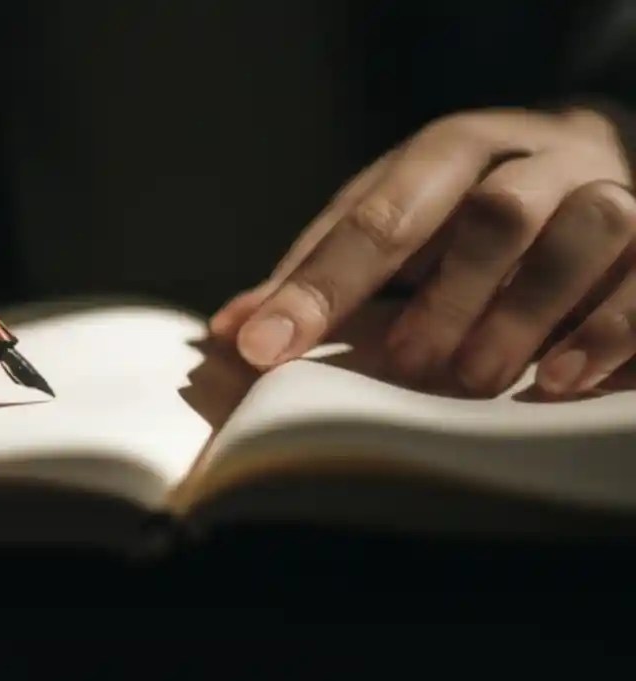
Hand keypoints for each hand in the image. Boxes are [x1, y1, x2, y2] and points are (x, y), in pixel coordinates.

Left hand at [211, 107, 634, 396]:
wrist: (591, 156)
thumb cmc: (463, 204)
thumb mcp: (390, 218)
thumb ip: (317, 271)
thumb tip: (231, 331)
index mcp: (450, 151)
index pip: (378, 215)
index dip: (317, 286)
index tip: (262, 348)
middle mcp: (533, 158)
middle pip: (495, 215)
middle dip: (447, 295)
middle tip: (407, 362)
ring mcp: (607, 191)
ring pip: (586, 231)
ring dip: (527, 312)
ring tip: (477, 378)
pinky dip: (608, 333)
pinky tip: (562, 380)